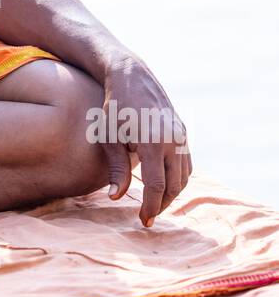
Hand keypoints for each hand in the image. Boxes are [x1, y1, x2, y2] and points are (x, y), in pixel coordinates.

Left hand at [100, 55, 190, 227]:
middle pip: (174, 185)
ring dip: (172, 193)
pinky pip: (187, 163)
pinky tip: (164, 184)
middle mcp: (172, 140)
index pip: (157, 187)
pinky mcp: (183, 132)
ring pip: (184, 176)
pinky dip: (178, 178)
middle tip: (148, 217)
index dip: (152, 207)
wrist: (131, 76)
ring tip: (155, 203)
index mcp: (153, 143)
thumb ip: (117, 169)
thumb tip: (115, 197)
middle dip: (162, 204)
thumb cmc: (114, 107)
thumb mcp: (109, 138)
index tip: (144, 221)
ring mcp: (181, 135)